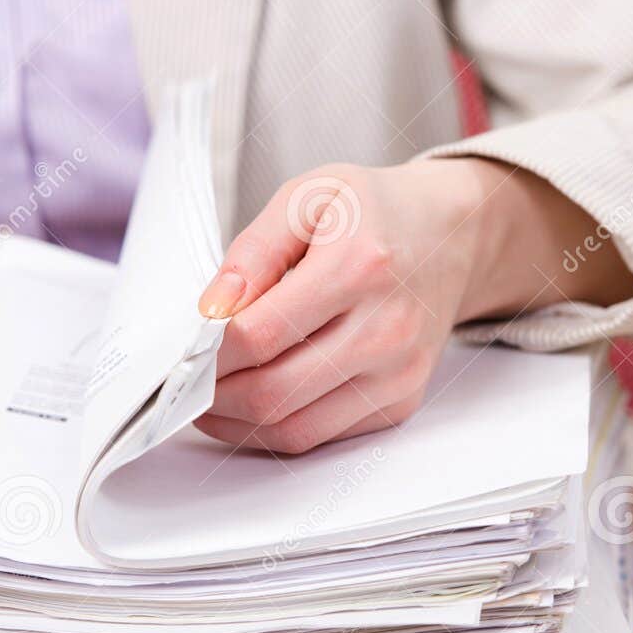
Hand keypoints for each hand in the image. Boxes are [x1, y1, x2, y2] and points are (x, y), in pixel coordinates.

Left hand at [193, 159, 632, 453]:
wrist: (450, 236)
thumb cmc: (373, 212)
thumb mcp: (307, 196)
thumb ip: (252, 253)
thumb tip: (210, 311)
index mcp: (360, 265)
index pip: (260, 334)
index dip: (207, 352)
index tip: (182, 347)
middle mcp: (386, 328)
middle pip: (272, 392)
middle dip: (211, 396)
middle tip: (183, 383)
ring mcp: (397, 373)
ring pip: (292, 428)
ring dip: (235, 422)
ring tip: (208, 396)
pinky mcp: (399, 402)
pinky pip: (319, 437)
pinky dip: (272, 428)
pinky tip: (250, 402)